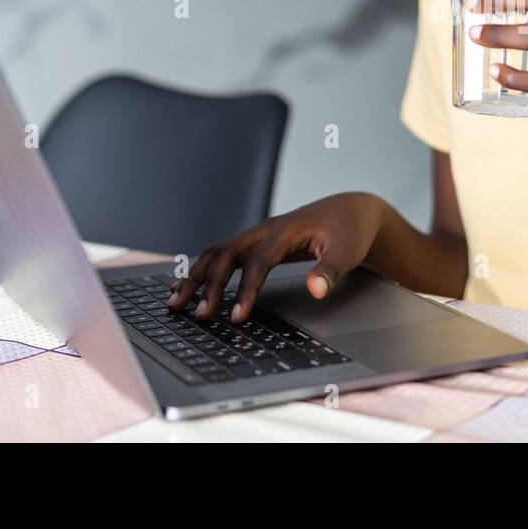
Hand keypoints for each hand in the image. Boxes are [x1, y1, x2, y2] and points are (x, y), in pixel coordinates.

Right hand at [166, 191, 384, 323]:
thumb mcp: (349, 251)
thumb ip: (332, 271)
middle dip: (208, 285)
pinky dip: (204, 272)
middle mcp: (265, 230)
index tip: (235, 318)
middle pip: (225, 253)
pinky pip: (223, 256)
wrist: (351, 210)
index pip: (257, 261)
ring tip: (176, 304)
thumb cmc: (350, 231)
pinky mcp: (256, 243)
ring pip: (217, 253)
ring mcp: (258, 235)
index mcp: (286, 231)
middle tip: (197, 316)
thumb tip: (316, 291)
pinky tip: (187, 289)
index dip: (245, 290)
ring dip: (196, 277)